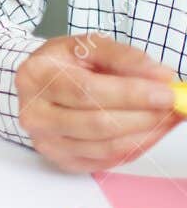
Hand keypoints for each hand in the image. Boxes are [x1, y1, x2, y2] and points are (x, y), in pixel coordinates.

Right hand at [16, 34, 179, 171]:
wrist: (41, 86)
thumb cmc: (66, 64)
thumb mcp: (89, 46)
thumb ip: (124, 57)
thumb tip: (160, 76)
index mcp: (36, 77)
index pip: (87, 91)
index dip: (131, 94)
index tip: (167, 92)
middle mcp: (34, 114)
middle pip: (98, 123)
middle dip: (145, 116)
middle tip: (175, 105)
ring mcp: (46, 141)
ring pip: (107, 147)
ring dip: (147, 133)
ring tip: (168, 116)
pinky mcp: (62, 160)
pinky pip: (109, 160)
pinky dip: (138, 146)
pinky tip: (151, 129)